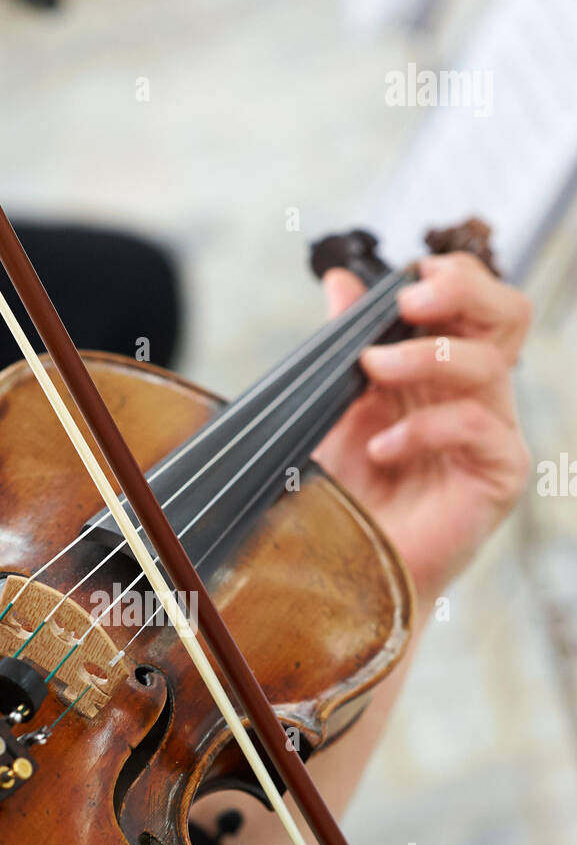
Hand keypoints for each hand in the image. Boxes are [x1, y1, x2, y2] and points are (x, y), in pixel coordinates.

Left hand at [312, 253, 531, 604]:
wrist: (346, 568)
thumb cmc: (347, 495)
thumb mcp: (335, 407)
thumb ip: (344, 342)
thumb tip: (342, 279)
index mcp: (443, 370)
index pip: (475, 301)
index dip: (452, 276)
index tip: (405, 278)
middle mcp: (476, 395)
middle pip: (508, 314)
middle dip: (463, 290)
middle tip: (409, 299)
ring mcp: (492, 434)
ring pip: (488, 365)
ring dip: (425, 356)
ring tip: (370, 370)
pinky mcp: (498, 476)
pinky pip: (476, 427)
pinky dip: (425, 427)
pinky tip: (382, 447)